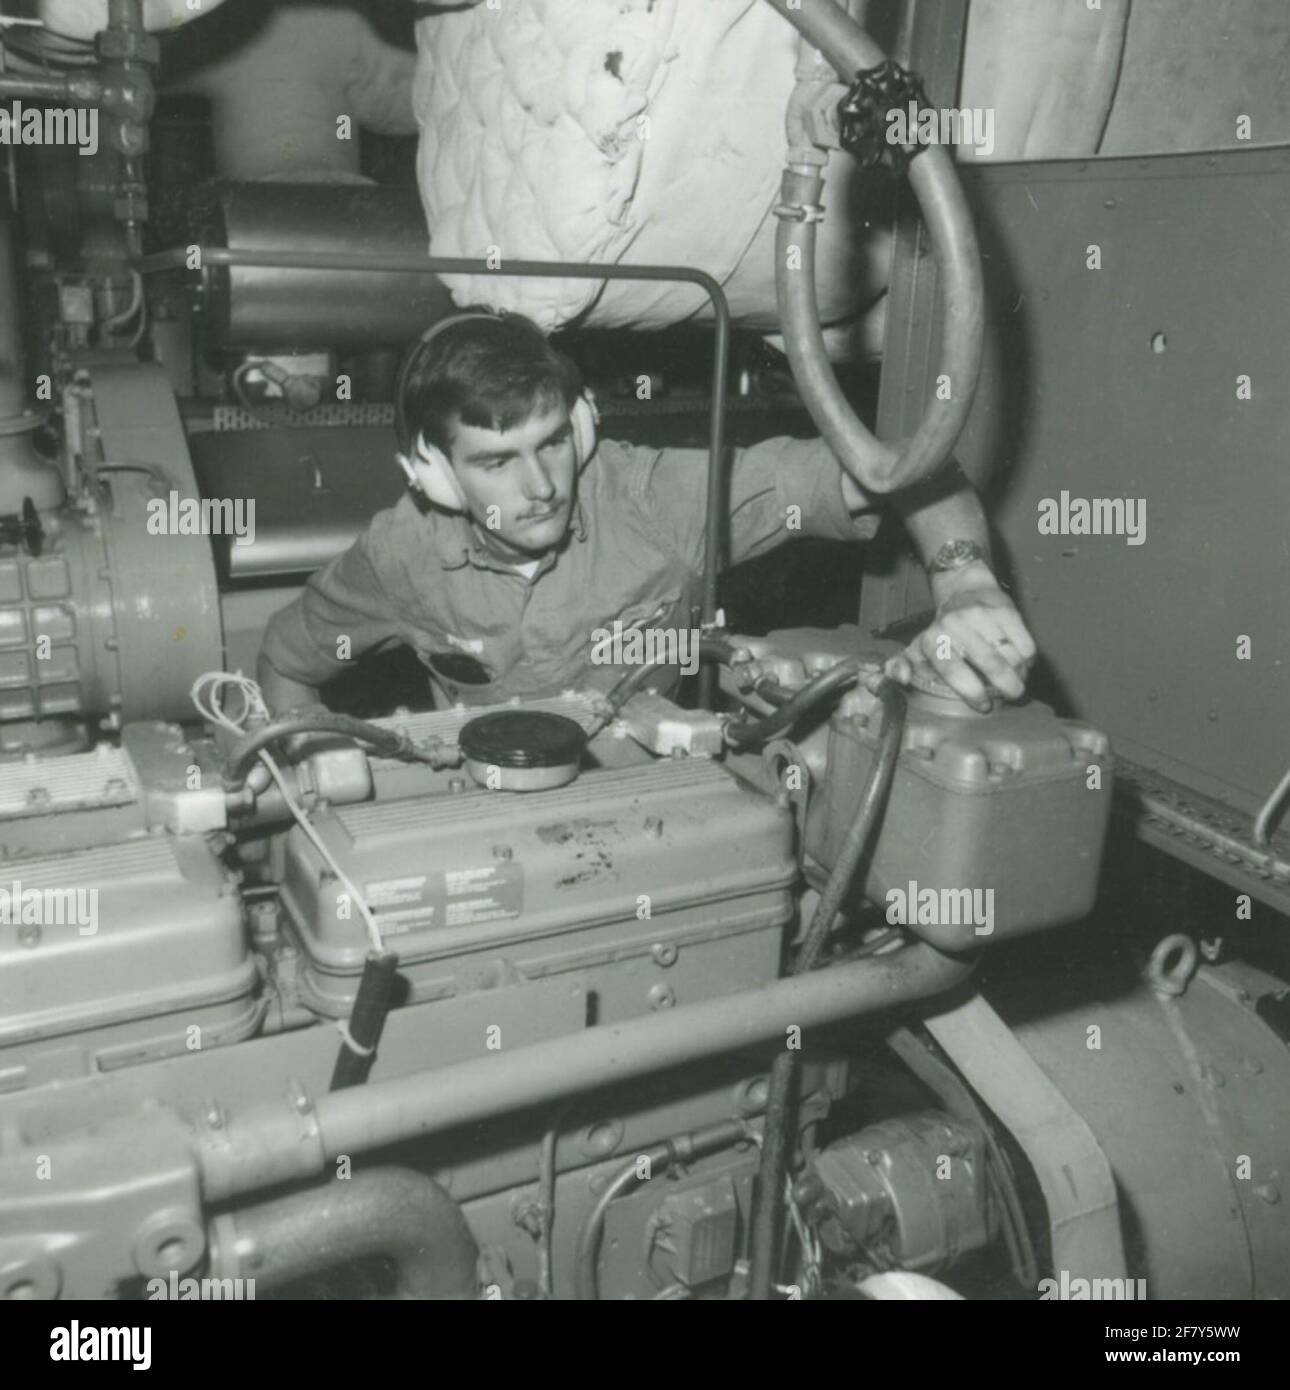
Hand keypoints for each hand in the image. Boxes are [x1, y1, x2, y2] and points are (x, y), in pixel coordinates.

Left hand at [880, 583, 1035, 712]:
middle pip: (990, 664)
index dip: (971, 691)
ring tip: (1017, 680)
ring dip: (1020, 674)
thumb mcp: (916, 649)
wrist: (964, 589)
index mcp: (933, 639)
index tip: (983, 705)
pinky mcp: (1005, 609)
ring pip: (1012, 656)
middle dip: (1007, 687)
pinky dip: (1028, 659)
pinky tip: (1021, 662)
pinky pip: (1025, 644)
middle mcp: (955, 624)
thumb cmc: (942, 631)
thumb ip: (900, 667)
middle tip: (1013, 696)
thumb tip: (900, 678)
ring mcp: (981, 614)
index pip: (952, 669)